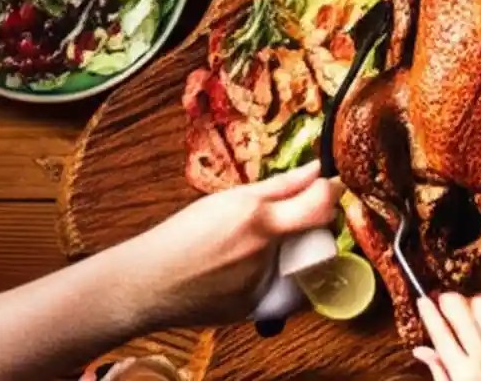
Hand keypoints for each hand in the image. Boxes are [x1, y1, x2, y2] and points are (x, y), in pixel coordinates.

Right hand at [116, 161, 341, 327]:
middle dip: (316, 227)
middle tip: (297, 220)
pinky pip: (285, 291)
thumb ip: (279, 186)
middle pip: (318, 238)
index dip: (332, 195)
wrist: (149, 284)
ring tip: (258, 249)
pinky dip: (276, 278)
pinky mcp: (259, 309)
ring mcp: (264, 285)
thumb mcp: (229, 200)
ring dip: (294, 254)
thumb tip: (315, 171)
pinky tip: (246, 272)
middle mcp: (266, 254)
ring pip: (303, 265)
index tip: (331, 189)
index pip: (319, 206)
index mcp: (258, 221)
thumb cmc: (182, 237)